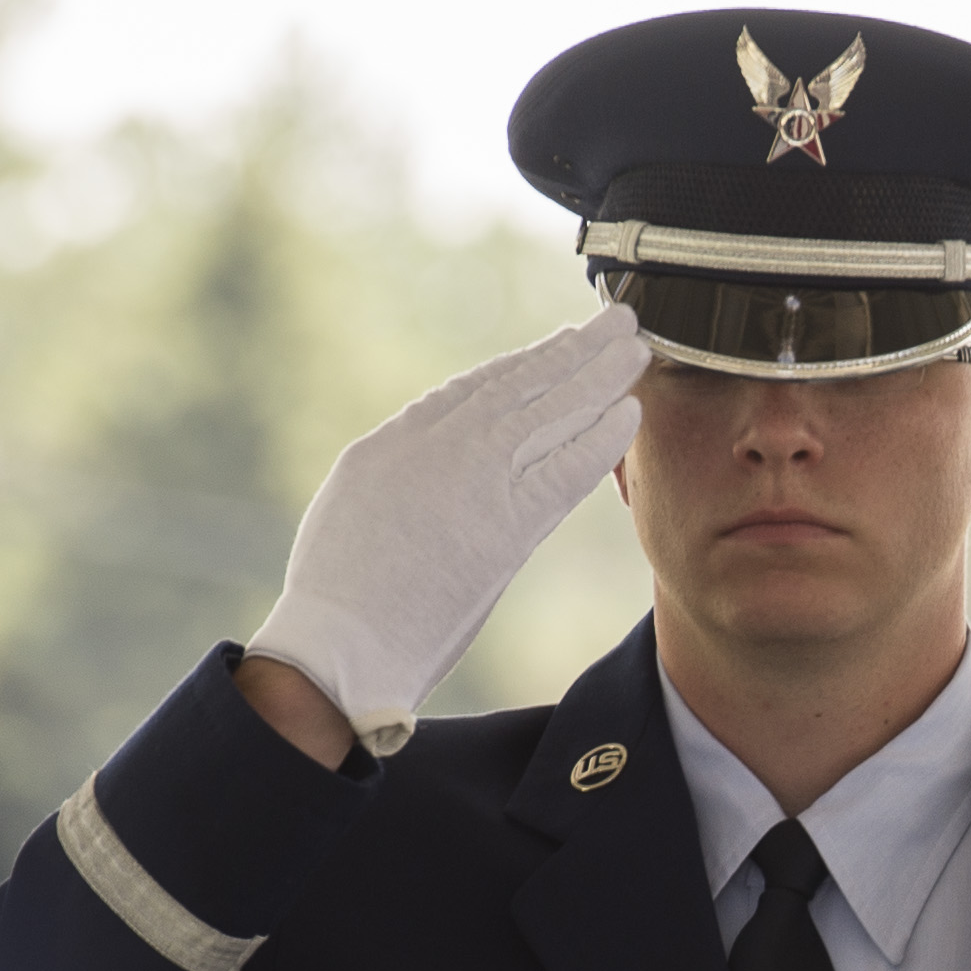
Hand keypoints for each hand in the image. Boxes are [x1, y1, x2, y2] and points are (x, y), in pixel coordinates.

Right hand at [242, 303, 649, 754]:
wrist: (338, 646)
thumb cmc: (337, 601)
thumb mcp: (351, 513)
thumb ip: (394, 478)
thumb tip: (425, 470)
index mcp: (392, 444)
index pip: (470, 390)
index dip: (522, 364)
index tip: (557, 346)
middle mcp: (435, 448)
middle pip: (518, 383)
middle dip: (570, 351)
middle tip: (611, 323)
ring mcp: (472, 481)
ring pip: (548, 411)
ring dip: (598, 377)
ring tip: (633, 349)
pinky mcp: (506, 526)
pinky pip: (565, 470)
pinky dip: (600, 440)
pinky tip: (631, 416)